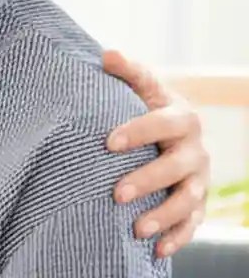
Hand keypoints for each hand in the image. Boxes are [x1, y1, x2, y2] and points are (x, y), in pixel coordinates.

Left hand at [102, 50, 209, 258]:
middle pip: (175, 167)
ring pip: (187, 200)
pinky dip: (178, 238)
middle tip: (115, 193)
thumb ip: (128, 72)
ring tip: (136, 229)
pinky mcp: (198, 202)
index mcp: (181, 118)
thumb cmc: (148, 106)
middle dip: (147, 181)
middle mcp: (194, 149)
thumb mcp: (142, 88)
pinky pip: (193, 223)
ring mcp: (198, 178)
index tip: (108, 142)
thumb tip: (107, 54)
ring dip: (164, 216)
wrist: (176, 129)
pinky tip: (157, 250)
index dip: (137, 132)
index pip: (162, 124)